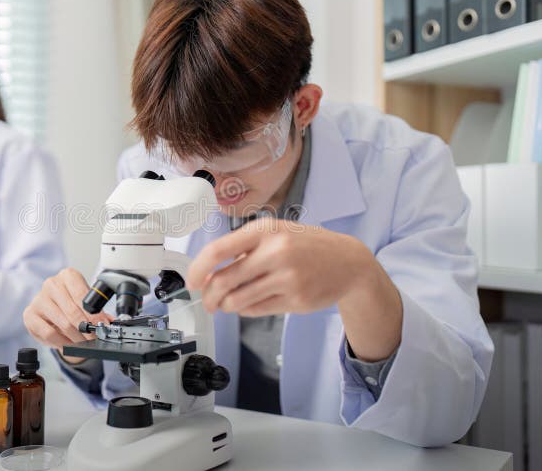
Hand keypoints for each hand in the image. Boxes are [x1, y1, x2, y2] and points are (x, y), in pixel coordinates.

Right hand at [22, 268, 112, 360]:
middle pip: (72, 310)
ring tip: (84, 343)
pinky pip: (48, 333)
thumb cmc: (70, 304)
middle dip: (86, 328)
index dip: (94, 314)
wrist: (51, 311)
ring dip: (76, 337)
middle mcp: (52, 284)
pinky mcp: (29, 315)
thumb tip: (110, 322)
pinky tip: (68, 344)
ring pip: (62, 323)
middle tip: (95, 338)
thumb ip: (98, 311)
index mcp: (68, 276)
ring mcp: (39, 299)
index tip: (102, 325)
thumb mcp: (85, 303)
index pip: (82, 295)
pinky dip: (61, 342)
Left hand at [187, 217, 373, 315]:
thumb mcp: (277, 232)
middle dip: (209, 296)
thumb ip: (244, 248)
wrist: (350, 263)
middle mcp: (276, 252)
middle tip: (207, 302)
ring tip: (227, 304)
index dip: (199, 268)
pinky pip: (256, 310)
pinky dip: (246, 310)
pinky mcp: (296, 299)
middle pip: (224, 281)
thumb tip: (208, 274)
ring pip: (238, 300)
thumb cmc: (307, 246)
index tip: (192, 281)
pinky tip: (252, 302)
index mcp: (266, 230)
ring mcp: (287, 277)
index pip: (219, 250)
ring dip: (226, 306)